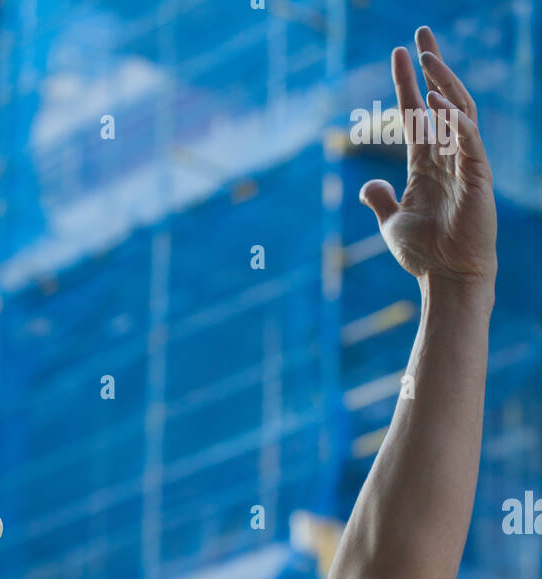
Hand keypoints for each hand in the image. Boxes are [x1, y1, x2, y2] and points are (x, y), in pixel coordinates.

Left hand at [359, 26, 496, 292]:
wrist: (448, 278)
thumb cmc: (424, 254)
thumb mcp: (392, 223)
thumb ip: (380, 199)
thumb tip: (368, 184)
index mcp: (425, 164)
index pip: (415, 114)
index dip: (407, 82)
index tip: (398, 51)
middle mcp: (446, 157)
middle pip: (440, 100)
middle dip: (431, 66)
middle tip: (420, 33)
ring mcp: (465, 163)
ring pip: (458, 110)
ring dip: (443, 82)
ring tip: (428, 57)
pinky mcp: (478, 176)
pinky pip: (469, 139)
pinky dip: (456, 120)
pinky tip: (439, 103)